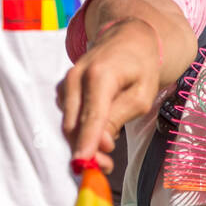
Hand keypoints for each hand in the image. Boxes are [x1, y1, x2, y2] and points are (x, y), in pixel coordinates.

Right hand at [59, 20, 161, 168]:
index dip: (87, 141)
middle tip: (107, 167)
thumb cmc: (140, 67)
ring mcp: (67, 83)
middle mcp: (76, 77)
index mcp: (100, 75)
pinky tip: (98, 135)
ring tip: (108, 153)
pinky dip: (80, 131)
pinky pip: (69, 118)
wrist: (126, 38)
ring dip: (84, 143)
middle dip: (88, 150)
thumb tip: (100, 145)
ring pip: (69, 124)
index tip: (82, 163)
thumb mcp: (141, 95)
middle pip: (74, 125)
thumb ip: (119, 118)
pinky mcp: (64, 89)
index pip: (92, 115)